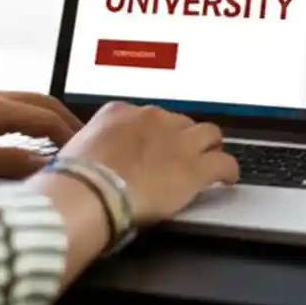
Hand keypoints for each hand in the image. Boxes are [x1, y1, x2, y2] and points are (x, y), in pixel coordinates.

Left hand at [0, 89, 83, 182]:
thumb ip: (8, 163)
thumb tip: (47, 165)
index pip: (46, 118)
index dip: (70, 137)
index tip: (86, 156)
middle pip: (40, 102)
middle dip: (66, 121)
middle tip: (84, 145)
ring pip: (24, 102)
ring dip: (47, 119)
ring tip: (61, 142)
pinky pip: (8, 108)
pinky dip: (27, 120)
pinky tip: (24, 138)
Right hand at [56, 101, 238, 224]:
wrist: (90, 192)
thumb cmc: (76, 177)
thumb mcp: (78, 148)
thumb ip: (95, 146)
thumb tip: (94, 156)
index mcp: (122, 112)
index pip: (147, 116)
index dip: (153, 132)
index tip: (152, 145)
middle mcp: (154, 119)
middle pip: (180, 122)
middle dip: (182, 137)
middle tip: (180, 154)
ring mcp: (178, 142)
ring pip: (209, 134)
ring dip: (210, 146)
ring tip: (211, 159)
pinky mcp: (196, 168)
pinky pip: (224, 163)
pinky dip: (228, 170)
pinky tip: (228, 179)